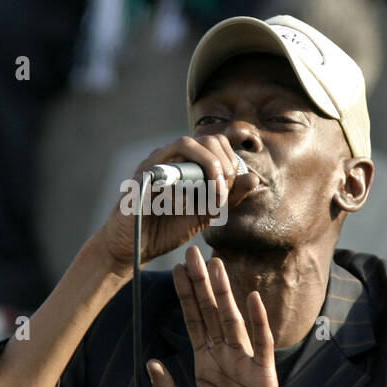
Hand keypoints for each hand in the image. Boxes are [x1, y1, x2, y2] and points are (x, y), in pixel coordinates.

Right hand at [94, 134, 258, 272]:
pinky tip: (184, 207)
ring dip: (208, 169)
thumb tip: (253, 178)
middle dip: (224, 166)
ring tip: (211, 196)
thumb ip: (227, 197)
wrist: (133, 248)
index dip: (232, 162)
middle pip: (207, 139)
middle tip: (221, 194)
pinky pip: (167, 170)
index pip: (218, 143)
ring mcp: (155, 163)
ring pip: (187, 145)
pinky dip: (183, 189)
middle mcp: (171, 157)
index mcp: (187, 162)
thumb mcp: (205, 214)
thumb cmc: (167, 228)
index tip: (231, 190)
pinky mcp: (141, 177)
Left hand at [146, 247, 301, 386]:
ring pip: (233, 320)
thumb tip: (151, 363)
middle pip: (211, 312)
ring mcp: (245, 361)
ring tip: (216, 266)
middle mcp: (225, 356)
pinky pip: (260, 342)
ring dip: (224, 293)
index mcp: (206, 363)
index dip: (185, 297)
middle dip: (201, 284)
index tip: (176, 271)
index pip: (193, 322)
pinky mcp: (264, 373)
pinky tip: (251, 298)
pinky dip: (257, 321)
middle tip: (193, 254)